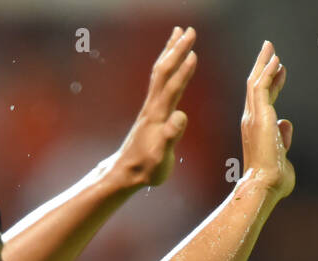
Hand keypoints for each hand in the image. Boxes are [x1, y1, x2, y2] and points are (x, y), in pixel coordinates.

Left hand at [110, 25, 197, 188]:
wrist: (124, 173)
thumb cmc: (145, 169)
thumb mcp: (160, 159)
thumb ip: (170, 137)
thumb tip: (181, 116)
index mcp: (158, 117)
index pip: (172, 89)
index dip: (183, 72)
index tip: (193, 52)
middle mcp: (153, 107)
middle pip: (164, 72)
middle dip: (177, 50)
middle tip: (189, 29)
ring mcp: (150, 107)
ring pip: (160, 73)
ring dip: (170, 51)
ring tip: (179, 33)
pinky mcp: (150, 111)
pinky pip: (159, 81)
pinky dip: (167, 66)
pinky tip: (171, 62)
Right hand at [240, 41, 293, 200]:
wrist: (264, 185)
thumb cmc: (273, 179)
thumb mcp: (281, 155)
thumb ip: (283, 138)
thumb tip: (285, 122)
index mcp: (255, 130)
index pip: (263, 101)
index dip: (272, 83)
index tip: (280, 70)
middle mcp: (250, 120)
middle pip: (255, 87)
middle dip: (263, 67)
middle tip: (270, 50)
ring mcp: (253, 117)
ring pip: (255, 83)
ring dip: (264, 64)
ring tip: (270, 47)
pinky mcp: (258, 115)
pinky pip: (260, 87)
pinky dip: (267, 72)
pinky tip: (275, 60)